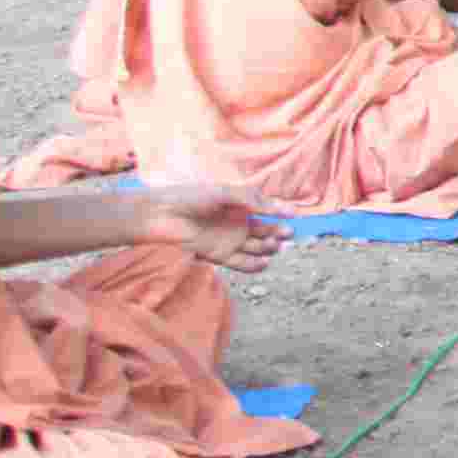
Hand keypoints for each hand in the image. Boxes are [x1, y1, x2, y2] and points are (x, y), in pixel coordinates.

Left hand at [128, 186, 279, 277]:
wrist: (160, 215)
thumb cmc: (191, 197)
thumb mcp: (227, 192)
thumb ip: (254, 200)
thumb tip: (285, 210)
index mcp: (242, 205)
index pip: (269, 210)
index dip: (284, 213)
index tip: (297, 217)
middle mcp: (238, 223)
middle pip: (268, 231)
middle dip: (280, 233)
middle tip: (286, 233)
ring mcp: (229, 239)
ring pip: (258, 247)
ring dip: (269, 247)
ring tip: (271, 244)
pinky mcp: (219, 255)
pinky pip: (242, 263)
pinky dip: (256, 265)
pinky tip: (264, 262)